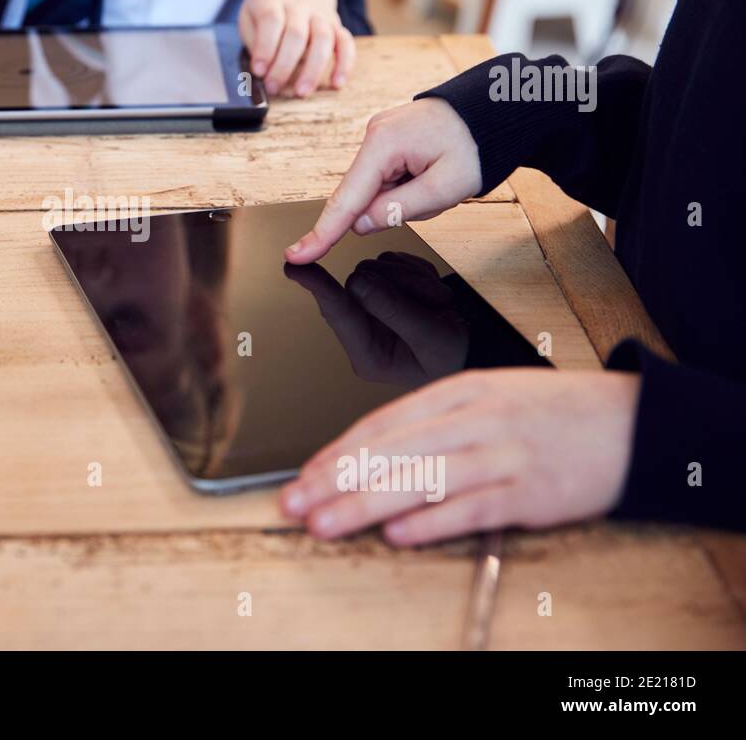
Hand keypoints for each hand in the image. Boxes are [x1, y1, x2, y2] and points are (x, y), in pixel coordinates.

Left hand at [239, 0, 354, 96]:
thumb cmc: (267, 13)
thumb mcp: (250, 20)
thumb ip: (255, 44)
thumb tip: (260, 76)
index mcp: (272, 2)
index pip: (271, 20)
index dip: (265, 47)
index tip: (258, 71)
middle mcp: (299, 5)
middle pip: (296, 33)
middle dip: (284, 65)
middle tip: (273, 87)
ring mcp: (320, 15)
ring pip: (323, 38)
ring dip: (313, 69)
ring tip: (302, 92)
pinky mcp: (336, 26)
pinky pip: (346, 43)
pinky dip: (344, 64)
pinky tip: (337, 84)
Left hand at [279, 369, 639, 544]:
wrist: (631, 423)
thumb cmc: (551, 412)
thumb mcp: (487, 396)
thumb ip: (434, 421)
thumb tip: (373, 451)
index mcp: (459, 392)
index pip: (382, 423)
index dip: (337, 452)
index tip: (304, 477)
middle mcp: (475, 419)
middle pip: (390, 452)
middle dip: (335, 481)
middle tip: (295, 504)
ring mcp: (502, 455)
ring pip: (420, 481)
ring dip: (366, 505)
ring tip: (326, 524)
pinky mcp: (530, 492)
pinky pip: (472, 508)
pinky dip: (432, 522)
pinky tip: (398, 535)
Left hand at [284, 253, 468, 387]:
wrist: (475, 347)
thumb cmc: (453, 355)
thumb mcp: (432, 339)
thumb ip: (394, 312)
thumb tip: (357, 284)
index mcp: (366, 354)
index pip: (336, 313)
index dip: (316, 287)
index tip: (292, 267)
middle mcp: (362, 330)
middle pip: (360, 282)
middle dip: (399, 284)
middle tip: (436, 302)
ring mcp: (371, 307)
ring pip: (376, 267)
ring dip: (411, 278)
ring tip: (437, 304)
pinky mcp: (384, 288)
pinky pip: (391, 260)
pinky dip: (416, 270)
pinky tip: (431, 293)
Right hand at [285, 97, 481, 263]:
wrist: (495, 111)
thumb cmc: (476, 144)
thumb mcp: (445, 187)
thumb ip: (398, 209)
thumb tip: (360, 224)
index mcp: (383, 144)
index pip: (345, 200)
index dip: (322, 233)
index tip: (296, 255)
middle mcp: (373, 135)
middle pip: (361, 195)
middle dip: (393, 207)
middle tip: (431, 192)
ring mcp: (379, 136)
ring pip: (376, 190)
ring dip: (405, 197)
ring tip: (438, 179)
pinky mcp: (387, 141)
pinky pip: (385, 178)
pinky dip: (406, 187)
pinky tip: (429, 173)